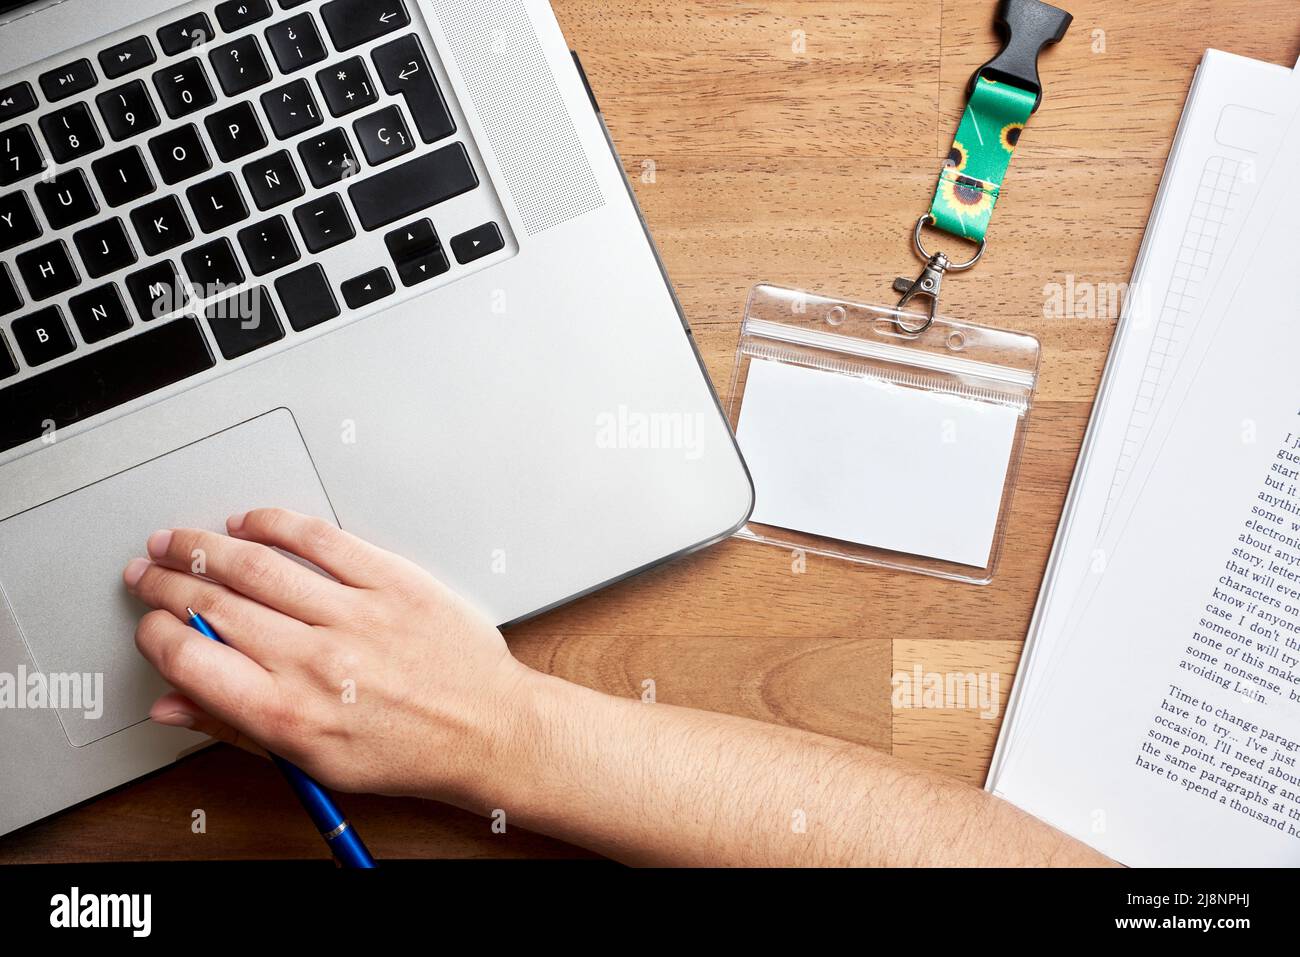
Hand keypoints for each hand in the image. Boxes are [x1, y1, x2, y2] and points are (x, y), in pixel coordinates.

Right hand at [123, 508, 536, 801]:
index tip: (150, 622)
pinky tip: (251, 522)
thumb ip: (235, 728)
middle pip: (216, 604)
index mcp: (288, 712)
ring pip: (258, 565)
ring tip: (180, 540)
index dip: (156, 633)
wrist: (486, 729)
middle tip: (148, 571)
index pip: (190, 658)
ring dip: (205, 546)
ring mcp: (355, 614)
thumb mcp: (312, 762)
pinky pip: (322, 539)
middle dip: (168, 582)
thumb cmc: (407, 752)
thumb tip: (172, 705)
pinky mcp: (392, 581)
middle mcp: (315, 660)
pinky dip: (277, 523)